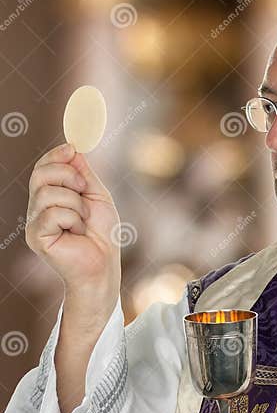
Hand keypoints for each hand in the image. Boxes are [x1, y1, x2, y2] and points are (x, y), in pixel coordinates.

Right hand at [25, 142, 120, 298]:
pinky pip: (52, 213)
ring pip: (48, 193)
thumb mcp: (96, 196)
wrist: (104, 264)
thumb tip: (72, 148)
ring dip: (76, 204)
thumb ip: (83, 174)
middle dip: (66, 175)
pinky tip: (77, 233)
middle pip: (40, 175)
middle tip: (83, 188)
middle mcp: (38, 209)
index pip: (42, 168)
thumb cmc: (102, 234)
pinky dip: (73, 219)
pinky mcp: (36, 237)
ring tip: (83, 221)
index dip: (55, 156)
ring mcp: (35, 223)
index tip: (72, 148)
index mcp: (50, 198)